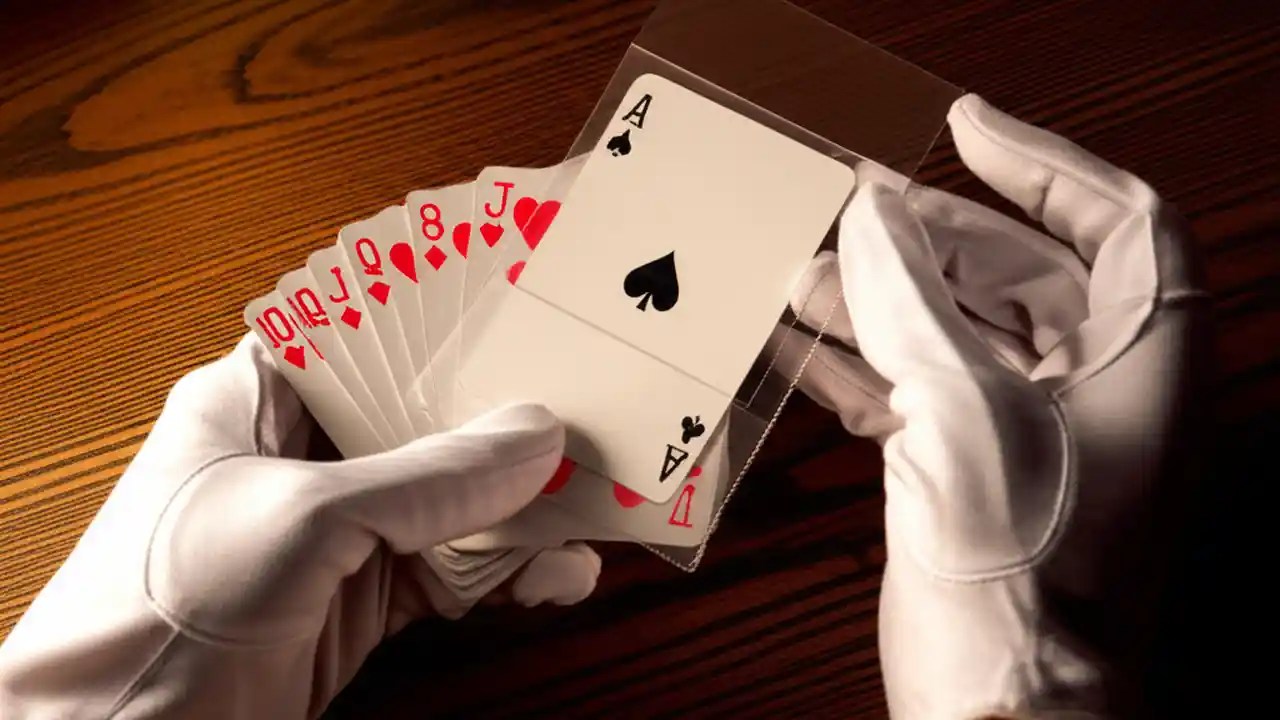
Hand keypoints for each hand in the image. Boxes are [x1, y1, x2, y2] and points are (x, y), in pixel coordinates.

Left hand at [0, 334, 600, 718]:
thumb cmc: (157, 606)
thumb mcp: (303, 518)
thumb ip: (427, 479)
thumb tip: (532, 436)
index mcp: (260, 398)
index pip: (369, 334)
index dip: (447, 323)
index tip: (528, 313)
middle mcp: (302, 457)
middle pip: (427, 422)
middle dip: (507, 422)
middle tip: (588, 409)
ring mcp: (336, 533)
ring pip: (454, 502)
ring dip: (524, 508)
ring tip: (594, 502)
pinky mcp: (361, 599)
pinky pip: (455, 572)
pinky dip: (509, 574)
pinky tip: (557, 575)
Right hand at [773, 94, 1207, 716]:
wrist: (1002, 697)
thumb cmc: (1026, 565)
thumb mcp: (962, 405)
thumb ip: (909, 299)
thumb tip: (868, 217)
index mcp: (1145, 356)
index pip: (1116, 218)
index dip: (1040, 163)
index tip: (961, 128)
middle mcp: (1104, 386)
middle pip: (1020, 272)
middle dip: (926, 239)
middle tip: (848, 205)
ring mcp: (1040, 432)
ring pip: (961, 333)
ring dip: (881, 299)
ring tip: (802, 273)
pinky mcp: (981, 474)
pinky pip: (924, 390)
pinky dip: (866, 362)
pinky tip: (802, 342)